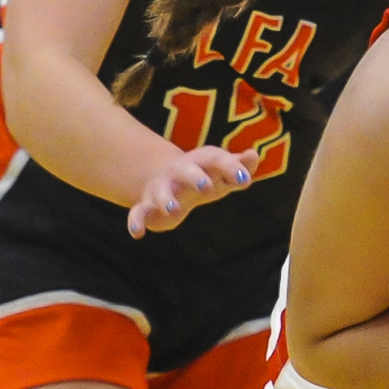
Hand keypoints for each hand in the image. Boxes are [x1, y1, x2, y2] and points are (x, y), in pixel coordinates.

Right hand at [128, 146, 252, 236]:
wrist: (167, 177)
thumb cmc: (206, 175)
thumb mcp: (222, 170)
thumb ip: (240, 166)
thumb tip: (253, 155)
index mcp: (202, 161)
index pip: (218, 160)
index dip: (232, 168)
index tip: (245, 181)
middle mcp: (180, 171)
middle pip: (186, 171)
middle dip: (195, 177)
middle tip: (207, 187)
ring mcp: (162, 187)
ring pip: (160, 191)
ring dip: (165, 198)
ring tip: (172, 208)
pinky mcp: (147, 205)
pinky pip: (138, 212)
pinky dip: (135, 221)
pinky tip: (137, 233)